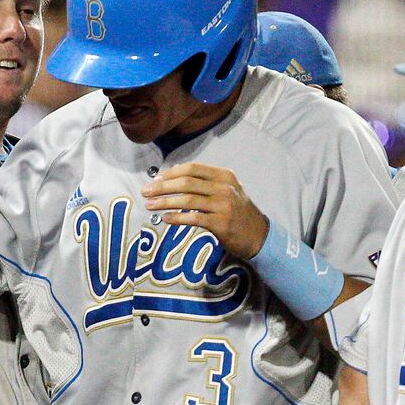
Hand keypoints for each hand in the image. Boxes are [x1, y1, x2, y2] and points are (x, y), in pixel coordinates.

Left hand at [142, 163, 269, 259]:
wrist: (259, 235)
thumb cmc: (238, 213)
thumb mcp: (227, 191)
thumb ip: (205, 183)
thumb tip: (174, 176)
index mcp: (224, 176)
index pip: (192, 168)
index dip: (170, 173)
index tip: (155, 179)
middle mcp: (224, 188)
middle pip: (186, 182)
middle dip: (162, 186)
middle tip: (146, 192)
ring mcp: (223, 205)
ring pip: (187, 200)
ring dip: (165, 202)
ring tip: (150, 205)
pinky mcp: (221, 223)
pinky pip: (193, 218)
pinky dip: (176, 218)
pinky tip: (165, 219)